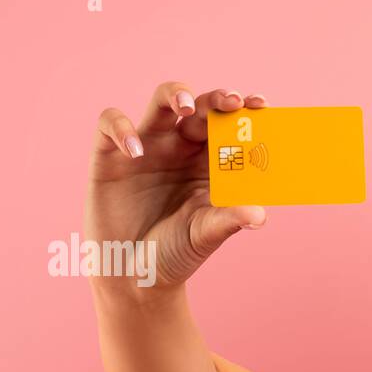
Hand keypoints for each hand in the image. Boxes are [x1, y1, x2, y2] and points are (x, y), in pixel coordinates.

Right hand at [83, 82, 269, 293]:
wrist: (133, 277)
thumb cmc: (175, 253)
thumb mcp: (204, 236)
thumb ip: (229, 221)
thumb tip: (261, 215)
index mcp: (210, 163)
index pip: (230, 127)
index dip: (245, 111)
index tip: (261, 105)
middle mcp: (181, 148)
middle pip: (200, 108)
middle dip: (216, 100)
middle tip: (232, 102)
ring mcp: (147, 148)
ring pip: (160, 103)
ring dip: (175, 94)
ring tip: (187, 108)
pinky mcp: (110, 155)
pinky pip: (111, 124)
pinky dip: (122, 129)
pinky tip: (136, 152)